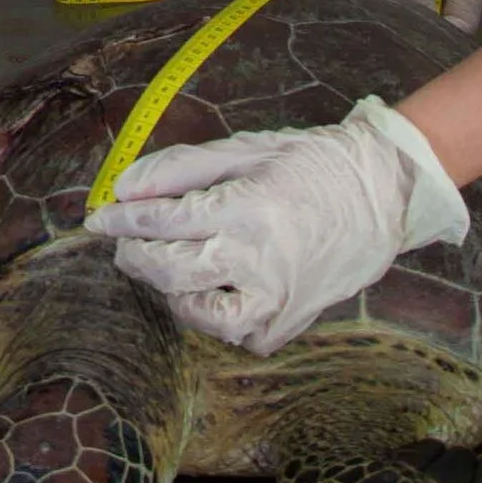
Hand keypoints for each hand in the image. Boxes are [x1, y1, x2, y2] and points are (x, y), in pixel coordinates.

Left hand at [88, 95, 467, 354]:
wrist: (383, 194)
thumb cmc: (307, 164)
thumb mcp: (243, 150)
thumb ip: (179, 169)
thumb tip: (122, 189)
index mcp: (248, 207)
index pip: (162, 221)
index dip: (121, 221)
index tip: (98, 218)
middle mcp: (262, 259)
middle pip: (170, 271)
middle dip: (135, 256)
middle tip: (125, 242)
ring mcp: (278, 298)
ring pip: (197, 313)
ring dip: (170, 290)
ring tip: (169, 265)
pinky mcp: (289, 323)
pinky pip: (234, 333)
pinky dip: (214, 315)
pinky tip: (213, 287)